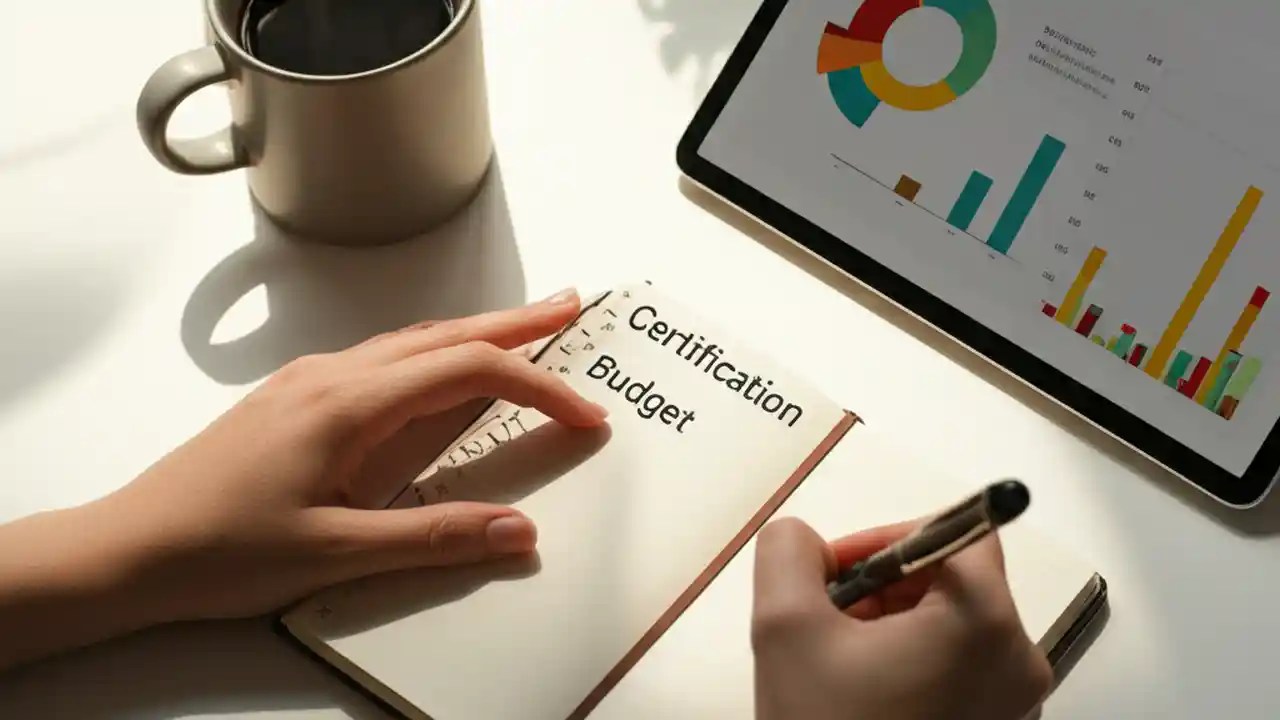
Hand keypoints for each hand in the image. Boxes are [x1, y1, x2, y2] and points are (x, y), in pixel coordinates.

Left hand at [0, 289, 606, 669]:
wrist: (129, 548)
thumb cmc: (219, 551)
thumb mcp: (334, 554)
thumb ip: (432, 537)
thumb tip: (517, 532)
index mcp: (347, 404)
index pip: (467, 370)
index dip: (536, 384)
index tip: (584, 414)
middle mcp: (332, 377)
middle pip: (443, 334)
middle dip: (515, 320)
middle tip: (572, 307)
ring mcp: (309, 383)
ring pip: (412, 342)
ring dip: (474, 333)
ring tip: (525, 330)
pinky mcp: (295, 399)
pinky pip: (382, 360)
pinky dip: (433, 355)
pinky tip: (441, 372)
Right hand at [750, 517, 1052, 719]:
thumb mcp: (784, 626)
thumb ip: (789, 552)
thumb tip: (803, 540)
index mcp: (984, 622)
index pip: (958, 531)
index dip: (890, 536)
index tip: (839, 569)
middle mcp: (1018, 660)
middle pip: (954, 579)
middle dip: (882, 585)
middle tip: (828, 615)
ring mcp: (1015, 702)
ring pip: (952, 624)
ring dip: (891, 623)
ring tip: (841, 660)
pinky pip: (958, 666)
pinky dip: (911, 661)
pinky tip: (865, 690)